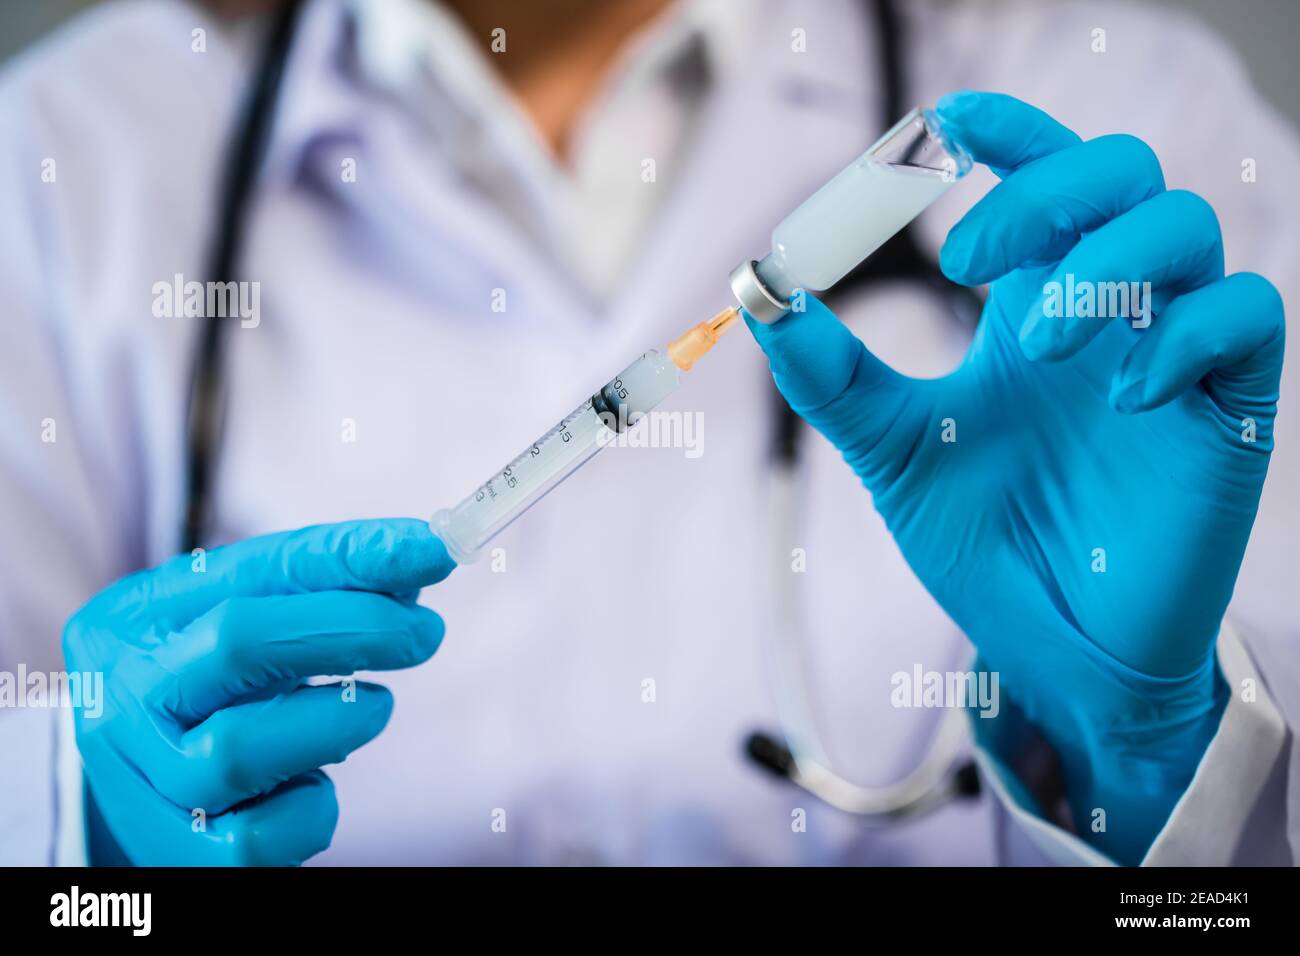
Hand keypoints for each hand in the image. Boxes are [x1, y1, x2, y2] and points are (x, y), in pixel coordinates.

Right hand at [63, 518, 454, 864]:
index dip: (350, 556)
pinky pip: (260, 835)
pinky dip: (310, 807)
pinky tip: (311, 785)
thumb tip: (420, 556)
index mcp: (132, 620)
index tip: (432, 547)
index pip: (253, 570)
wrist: (139, 803)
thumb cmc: (214, 694)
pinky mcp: (175, 856)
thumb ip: (323, 588)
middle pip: (238, 643)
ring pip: (242, 748)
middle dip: (352, 628)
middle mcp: (118, 698)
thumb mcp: (247, 625)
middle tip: (424, 631)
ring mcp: (140, 783)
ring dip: (338, 722)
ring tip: (374, 707)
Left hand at [747, 92, 1283, 862]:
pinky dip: (1184, 335)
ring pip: (1186, 227)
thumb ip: (835, 377)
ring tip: (1039, 342)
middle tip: (963, 258)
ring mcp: (1173, 355)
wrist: (1052, 650)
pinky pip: (1246, 319)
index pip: (1039, 176)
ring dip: (1104, 264)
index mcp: (1032, 303)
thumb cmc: (985, 545)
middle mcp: (1108, 311)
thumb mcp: (895, 453)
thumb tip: (758, 289)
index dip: (1005, 130)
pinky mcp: (1229, 409)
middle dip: (1045, 188)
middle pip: (1119, 172)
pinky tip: (1125, 396)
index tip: (942, 125)